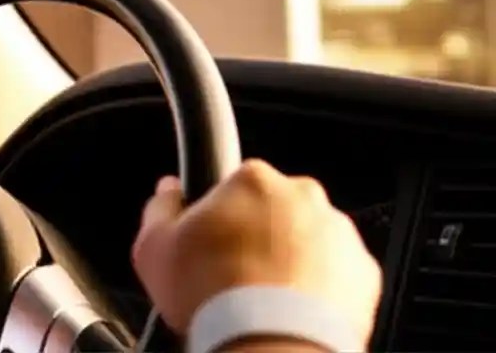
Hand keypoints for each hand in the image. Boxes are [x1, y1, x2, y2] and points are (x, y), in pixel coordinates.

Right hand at [130, 160, 381, 343]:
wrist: (271, 346)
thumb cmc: (215, 298)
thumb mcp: (152, 249)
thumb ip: (160, 208)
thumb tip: (168, 193)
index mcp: (252, 180)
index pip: (231, 182)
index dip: (216, 215)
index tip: (208, 241)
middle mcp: (302, 197)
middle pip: (272, 209)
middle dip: (255, 235)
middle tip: (231, 274)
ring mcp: (338, 233)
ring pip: (306, 239)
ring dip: (287, 260)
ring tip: (261, 300)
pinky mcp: (363, 272)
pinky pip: (336, 273)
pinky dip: (316, 288)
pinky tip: (288, 310)